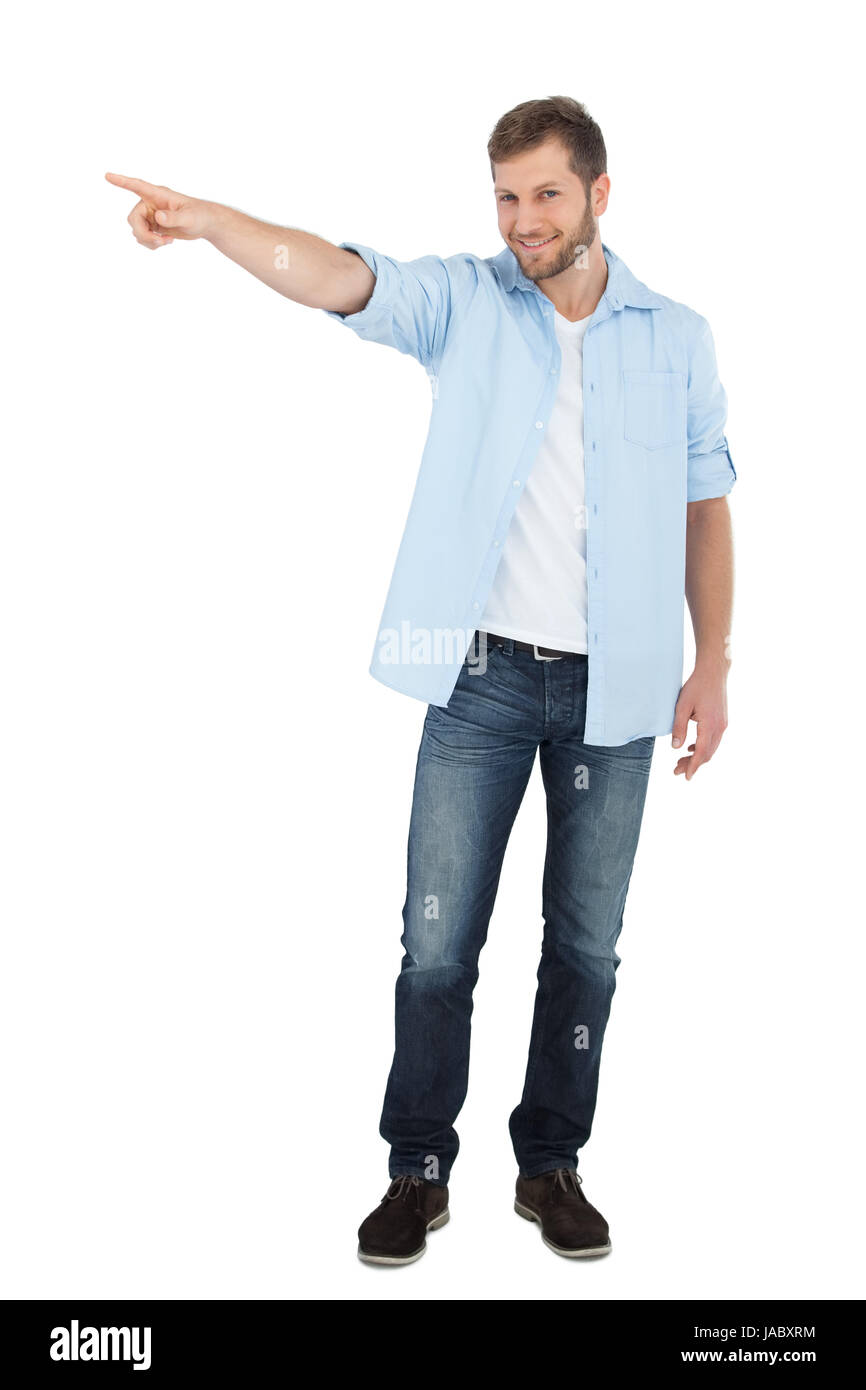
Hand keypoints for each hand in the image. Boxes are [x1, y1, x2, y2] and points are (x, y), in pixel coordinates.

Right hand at [104, 172, 218, 247]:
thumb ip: (173, 218)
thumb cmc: (200, 215)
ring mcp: (150, 215)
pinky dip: (151, 244)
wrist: (205, 224)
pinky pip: (143, 237)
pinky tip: (166, 242)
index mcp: (157, 194)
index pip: (137, 186)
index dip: (122, 181)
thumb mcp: (189, 218)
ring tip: (166, 242)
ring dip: (148, 240)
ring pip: (136, 230)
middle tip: (159, 242)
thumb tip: (158, 217)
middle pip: (133, 219)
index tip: (107, 175)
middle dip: (143, 233)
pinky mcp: (153, 226)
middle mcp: (150, 203)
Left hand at [670, 661, 728, 779]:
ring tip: (681, 761)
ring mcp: (723, 724)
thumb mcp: (682, 706)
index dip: (693, 766)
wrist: (714, 672)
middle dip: (692, 764)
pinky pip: (713, 740)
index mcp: (710, 725)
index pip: (702, 753)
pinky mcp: (722, 720)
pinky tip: (692, 748)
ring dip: (697, 757)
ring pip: (711, 748)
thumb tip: (675, 747)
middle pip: (707, 754)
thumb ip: (678, 727)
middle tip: (676, 770)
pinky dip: (703, 747)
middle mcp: (720, 727)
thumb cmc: (696, 686)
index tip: (686, 777)